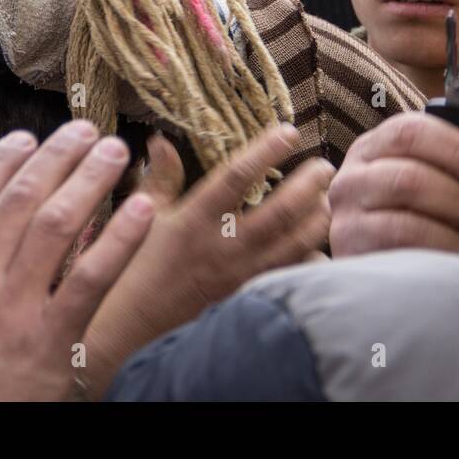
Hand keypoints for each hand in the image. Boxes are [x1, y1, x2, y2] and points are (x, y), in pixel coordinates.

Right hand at [0, 120, 154, 400]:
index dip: (3, 160)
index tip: (28, 138)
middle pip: (20, 198)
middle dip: (56, 156)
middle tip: (84, 130)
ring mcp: (11, 311)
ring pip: (56, 224)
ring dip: (90, 179)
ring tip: (115, 152)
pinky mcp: (50, 343)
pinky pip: (93, 278)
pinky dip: (121, 238)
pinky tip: (143, 209)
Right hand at [81, 125, 333, 397]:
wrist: (130, 327)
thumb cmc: (133, 266)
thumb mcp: (143, 216)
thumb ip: (160, 176)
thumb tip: (161, 140)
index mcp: (194, 219)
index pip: (236, 176)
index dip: (265, 151)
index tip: (289, 132)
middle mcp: (221, 246)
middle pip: (278, 212)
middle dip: (308, 186)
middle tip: (326, 167)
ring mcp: (238, 276)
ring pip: (293, 246)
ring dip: (316, 221)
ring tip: (327, 201)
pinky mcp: (247, 298)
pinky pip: (289, 278)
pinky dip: (309, 261)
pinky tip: (319, 247)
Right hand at [328, 106, 458, 258]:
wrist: (393, 273)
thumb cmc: (423, 216)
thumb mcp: (449, 177)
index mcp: (375, 146)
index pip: (410, 131)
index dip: (458, 149)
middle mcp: (351, 177)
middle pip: (409, 177)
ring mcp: (345, 218)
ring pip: (405, 219)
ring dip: (451, 230)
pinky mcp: (350, 254)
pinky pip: (401, 253)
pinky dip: (439, 252)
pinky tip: (453, 256)